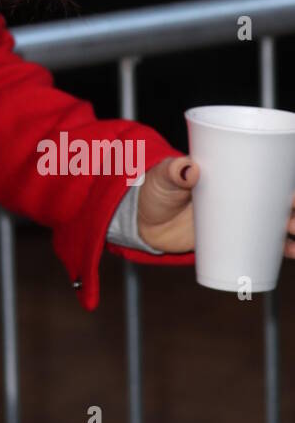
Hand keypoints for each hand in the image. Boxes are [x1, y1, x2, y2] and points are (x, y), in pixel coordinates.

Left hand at [137, 155, 294, 257]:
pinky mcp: (231, 238)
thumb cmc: (155, 190)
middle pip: (277, 198)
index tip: (292, 191)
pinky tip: (291, 253)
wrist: (143, 222)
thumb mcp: (163, 176)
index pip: (265, 170)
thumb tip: (190, 169)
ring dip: (292, 228)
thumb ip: (174, 171)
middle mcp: (240, 193)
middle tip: (294, 218)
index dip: (284, 179)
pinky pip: (261, 245)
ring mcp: (237, 217)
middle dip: (292, 208)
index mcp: (229, 171)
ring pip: (275, 222)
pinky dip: (279, 249)